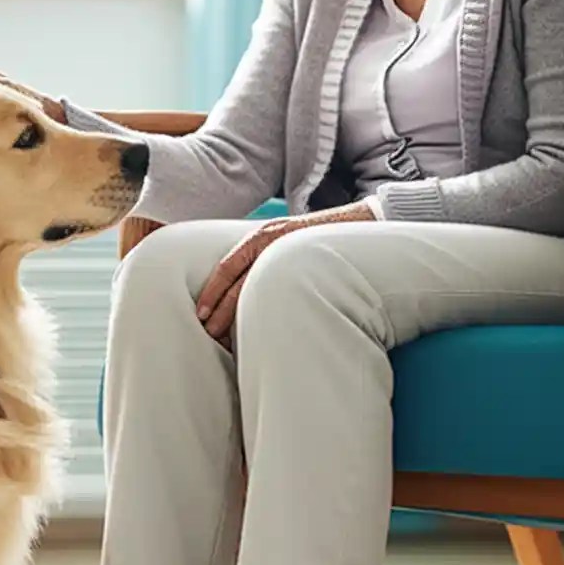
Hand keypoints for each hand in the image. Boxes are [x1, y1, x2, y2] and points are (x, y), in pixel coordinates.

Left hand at [197, 201, 377, 341]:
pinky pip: (282, 289)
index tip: (200, 315)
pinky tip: (262, 330)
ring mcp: (288, 250)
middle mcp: (269, 241)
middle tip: (207, 336)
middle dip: (220, 312)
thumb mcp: (284, 245)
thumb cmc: (319, 240)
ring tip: (226, 340)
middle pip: (236, 282)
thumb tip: (243, 294)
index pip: (226, 268)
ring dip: (238, 316)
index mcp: (259, 238)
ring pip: (256, 288)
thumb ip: (264, 261)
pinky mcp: (307, 259)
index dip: (211, 292)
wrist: (363, 224)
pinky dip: (269, 310)